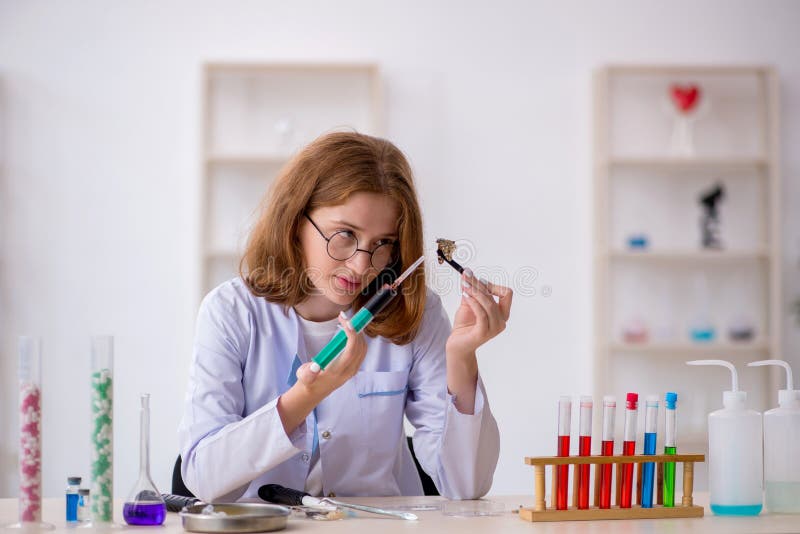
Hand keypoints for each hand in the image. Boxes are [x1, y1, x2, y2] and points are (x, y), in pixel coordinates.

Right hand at [277, 310, 367, 434]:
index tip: (346, 321)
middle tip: (344, 317)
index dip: (352, 335)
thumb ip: (308, 373)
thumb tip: (314, 367)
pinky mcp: (353, 368)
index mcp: (338, 372)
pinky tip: (349, 331)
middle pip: (360, 347)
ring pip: (363, 348)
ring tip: (346, 321)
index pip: (351, 351)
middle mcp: (349, 371)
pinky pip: (361, 351)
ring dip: (358, 333)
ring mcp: (353, 370)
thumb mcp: (304, 378)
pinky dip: (358, 339)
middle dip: (355, 330)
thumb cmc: (307, 382)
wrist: (312, 393)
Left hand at [446, 268, 512, 357]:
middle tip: (467, 276)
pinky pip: (481, 314)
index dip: (493, 285)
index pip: (506, 293)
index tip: (478, 280)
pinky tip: (465, 296)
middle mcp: (501, 321)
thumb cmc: (464, 325)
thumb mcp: (468, 303)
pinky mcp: (483, 333)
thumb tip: (467, 272)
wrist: (457, 344)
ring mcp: (494, 328)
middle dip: (480, 285)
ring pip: (489, 304)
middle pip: (496, 296)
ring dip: (475, 292)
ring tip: (464, 287)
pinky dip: (473, 302)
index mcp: (502, 313)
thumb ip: (469, 289)